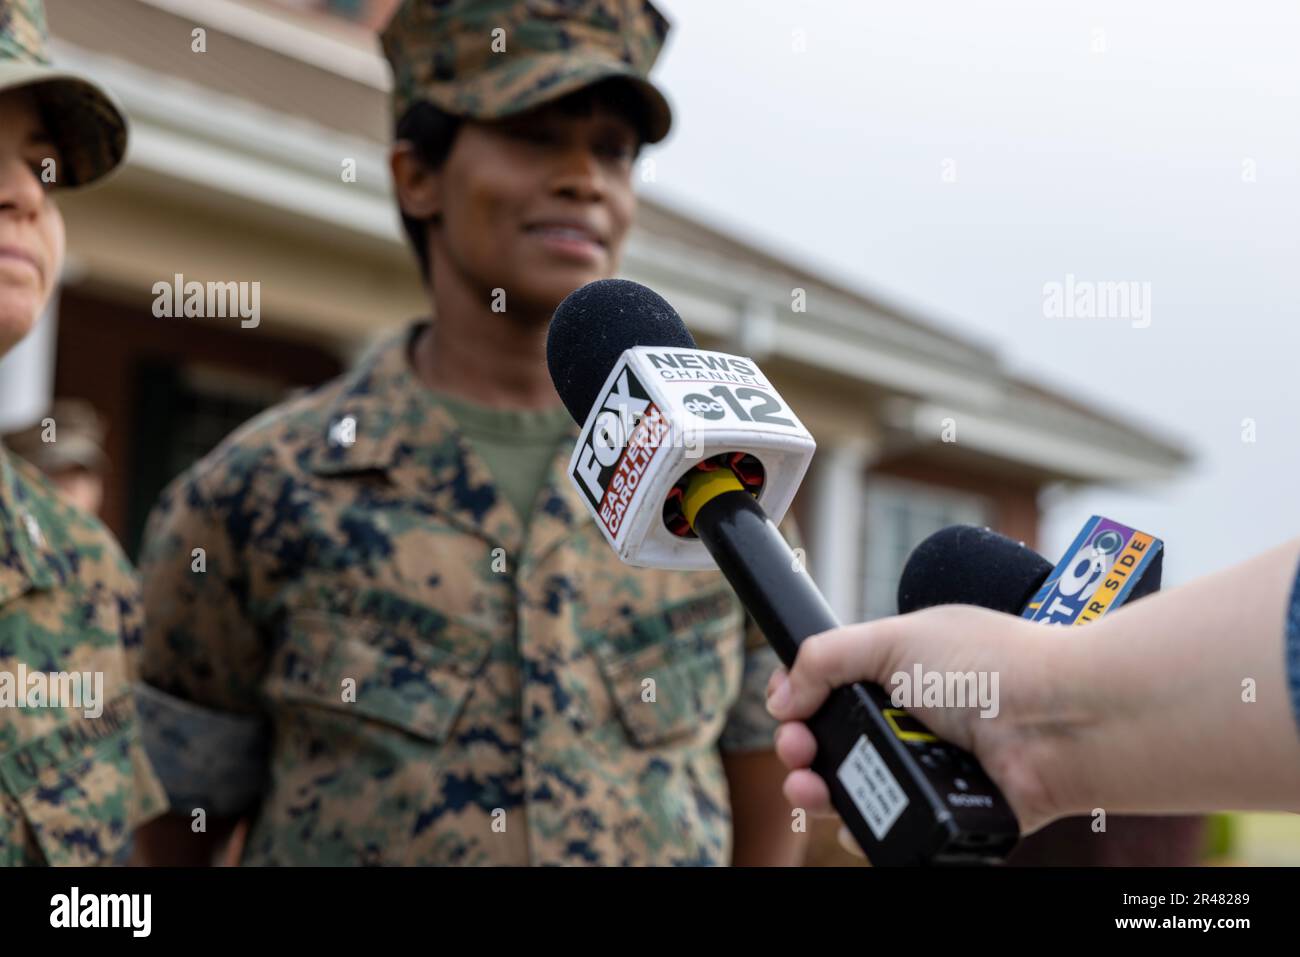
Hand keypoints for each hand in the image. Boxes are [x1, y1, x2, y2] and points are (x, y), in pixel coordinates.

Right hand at [765, 605, 1104, 836]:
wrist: (1058, 721)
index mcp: (899, 674)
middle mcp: (910, 722)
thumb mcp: (894, 639)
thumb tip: (782, 694)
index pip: (830, 691)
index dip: (801, 702)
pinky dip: (864, 829)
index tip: (787, 709)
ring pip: (853, 791)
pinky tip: (850, 818)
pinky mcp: (941, 812)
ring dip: (819, 791)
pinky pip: (889, 830)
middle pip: (832, 745)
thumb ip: (826, 658)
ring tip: (809, 788)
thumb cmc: (991, 667)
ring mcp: (925, 769)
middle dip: (800, 749)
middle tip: (796, 750)